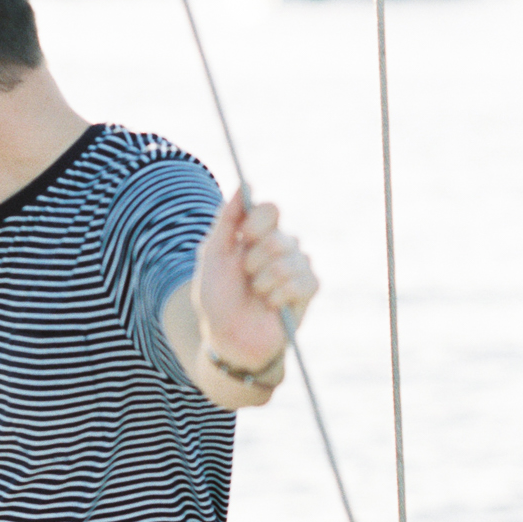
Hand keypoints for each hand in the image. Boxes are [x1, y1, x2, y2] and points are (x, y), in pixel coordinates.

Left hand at [193, 190, 317, 371]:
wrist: (227, 338)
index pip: (271, 209)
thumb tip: (245, 184)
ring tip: (257, 295)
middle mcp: (281, 246)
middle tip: (246, 277)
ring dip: (264, 282)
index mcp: (257, 234)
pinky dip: (280, 295)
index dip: (259, 221)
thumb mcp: (213, 255)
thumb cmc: (217, 297)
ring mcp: (297, 266)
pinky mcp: (309, 289)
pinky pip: (303, 281)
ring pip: (290, 261)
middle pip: (279, 237)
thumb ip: (227, 219)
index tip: (245, 236)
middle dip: (254, 261)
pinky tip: (271, 305)